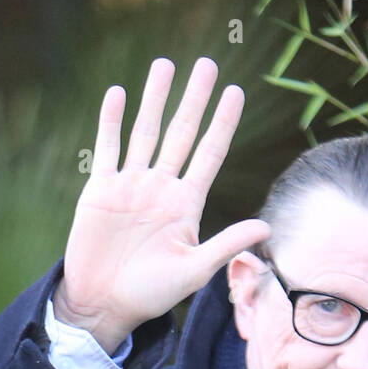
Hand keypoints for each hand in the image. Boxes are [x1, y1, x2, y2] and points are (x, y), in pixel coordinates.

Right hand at [53, 57, 270, 352]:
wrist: (105, 304)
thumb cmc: (152, 295)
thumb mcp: (194, 272)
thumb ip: (226, 245)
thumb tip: (266, 227)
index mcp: (186, 204)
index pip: (209, 154)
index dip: (223, 124)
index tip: (237, 92)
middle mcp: (161, 188)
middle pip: (181, 133)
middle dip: (194, 100)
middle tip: (208, 64)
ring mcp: (130, 186)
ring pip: (145, 132)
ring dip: (155, 99)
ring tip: (165, 64)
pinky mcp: (101, 190)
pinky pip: (108, 148)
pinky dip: (111, 121)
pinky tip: (118, 94)